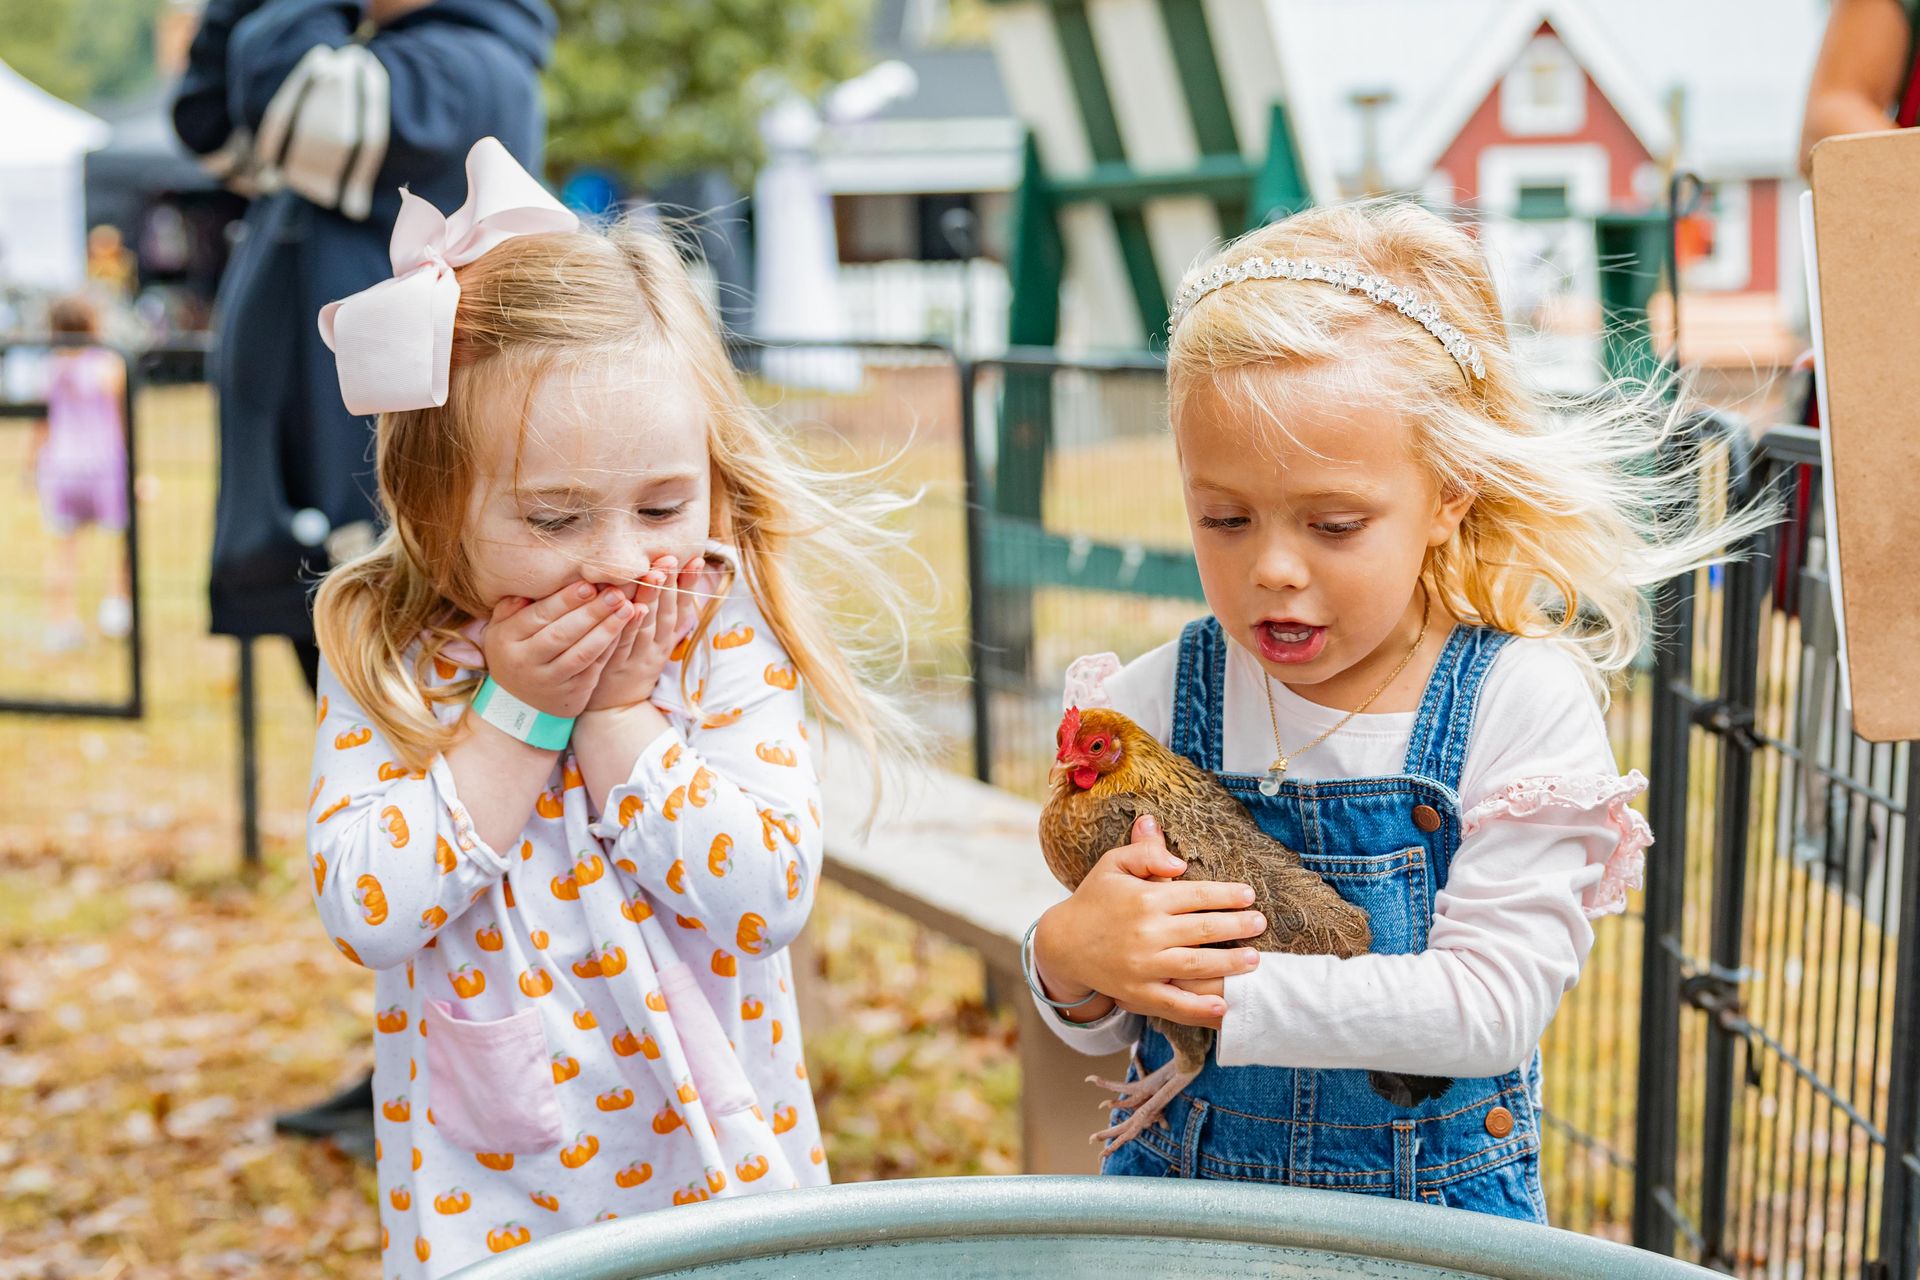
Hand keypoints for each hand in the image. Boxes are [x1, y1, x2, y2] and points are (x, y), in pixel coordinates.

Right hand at [481, 582, 633, 720]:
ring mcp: (549, 680)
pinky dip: (610, 647)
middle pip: (562, 634)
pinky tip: (625, 629)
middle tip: (615, 593)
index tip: (588, 584)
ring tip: (627, 608)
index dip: (565, 600)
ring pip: (582, 653)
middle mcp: (525, 662)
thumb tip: (530, 585)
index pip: (538, 616)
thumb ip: (510, 606)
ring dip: (607, 629)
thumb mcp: (500, 629)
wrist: (518, 703)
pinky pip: (594, 667)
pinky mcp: (572, 693)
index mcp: (505, 640)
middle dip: (592, 612)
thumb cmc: (514, 652)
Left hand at [586, 555, 705, 712]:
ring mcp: (635, 658)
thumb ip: (666, 616)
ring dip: (651, 599)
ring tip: (655, 574)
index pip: (681, 608)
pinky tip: (632, 608)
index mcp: (666, 640)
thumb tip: (682, 580)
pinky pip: (621, 644)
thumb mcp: (656, 644)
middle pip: (665, 613)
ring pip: (646, 625)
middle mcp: (654, 648)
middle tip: (671, 558)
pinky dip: (629, 626)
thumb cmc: (633, 668)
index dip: (689, 584)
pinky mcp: (613, 667)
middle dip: (670, 584)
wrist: (614, 710)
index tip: (695, 558)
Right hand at [1031, 814, 1262, 1025]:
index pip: (1196, 894)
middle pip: (1203, 928)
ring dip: (1229, 963)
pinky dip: (1199, 1007)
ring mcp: (1143, 966)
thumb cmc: (1095, 899)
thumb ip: (1145, 853)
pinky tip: (1222, 1006)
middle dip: (1237, 925)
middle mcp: (1147, 932)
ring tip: (1254, 960)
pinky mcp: (1138, 993)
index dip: (1227, 894)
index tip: (1249, 895)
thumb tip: (1178, 859)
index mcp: (1145, 899)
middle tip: (1260, 924)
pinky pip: (1174, 1002)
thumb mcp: (1113, 865)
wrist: (1062, 943)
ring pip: (1196, 965)